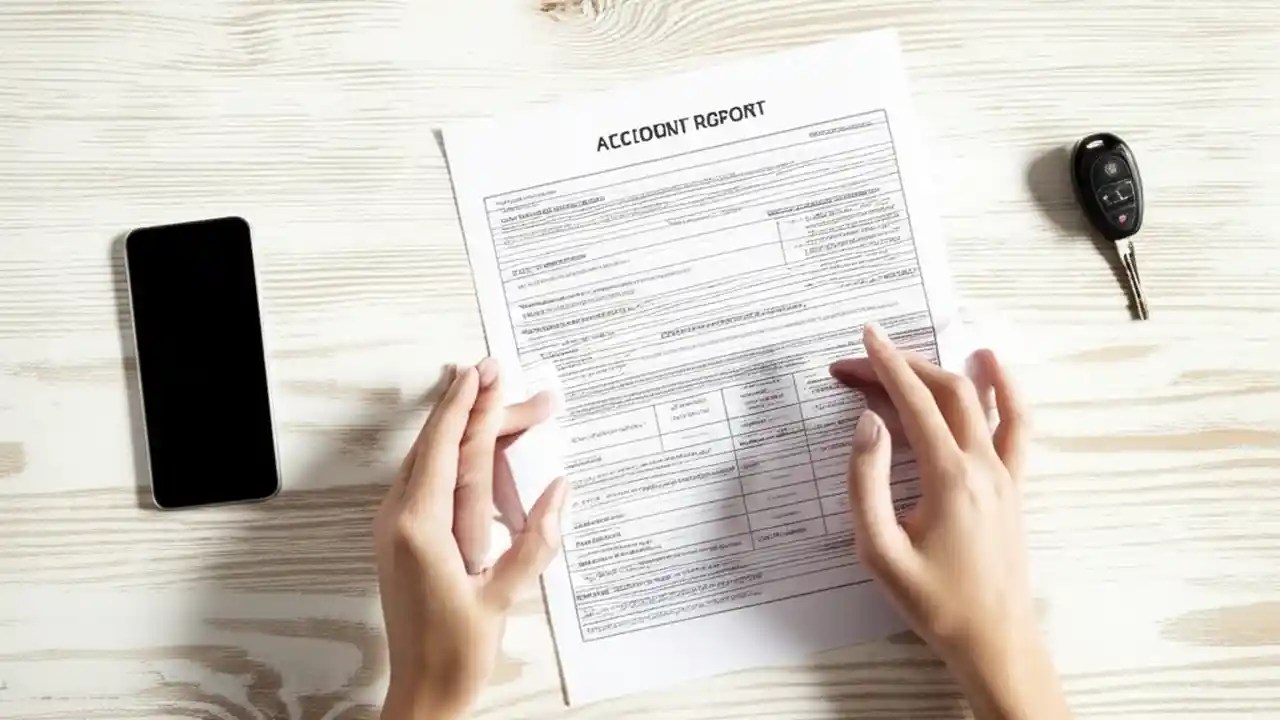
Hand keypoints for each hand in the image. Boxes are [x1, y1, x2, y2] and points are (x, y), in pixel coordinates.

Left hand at [376, 360, 567, 719]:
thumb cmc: (455, 652)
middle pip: (441, 445)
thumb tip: (560, 490)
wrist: (423, 691)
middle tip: (516, 385)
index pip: (444, 446)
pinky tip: (478, 445)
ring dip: (468, 429)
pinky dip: (457, 455)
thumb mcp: (504, 596)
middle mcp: (400, 519)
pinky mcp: (405, 536)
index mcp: (419, 526)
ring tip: (505, 404)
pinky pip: (430, 480)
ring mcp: (398, 526)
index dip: (466, 404)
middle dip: (479, 411)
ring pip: (434, 459)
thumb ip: (536, 541)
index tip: (483, 371)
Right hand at [830, 324, 1069, 719]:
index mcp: (949, 479)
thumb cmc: (933, 602)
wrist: (994, 640)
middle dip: (902, 367)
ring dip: (944, 369)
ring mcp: (1004, 475)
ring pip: (978, 401)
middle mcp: (982, 467)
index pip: (915, 404)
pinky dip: (1004, 390)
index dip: (886, 367)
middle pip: (945, 393)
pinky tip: (992, 366)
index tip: (864, 339)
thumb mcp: (880, 550)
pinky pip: (1015, 425)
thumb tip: (868, 423)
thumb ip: (866, 483)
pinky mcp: (1013, 487)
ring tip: (914, 352)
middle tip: (861, 360)